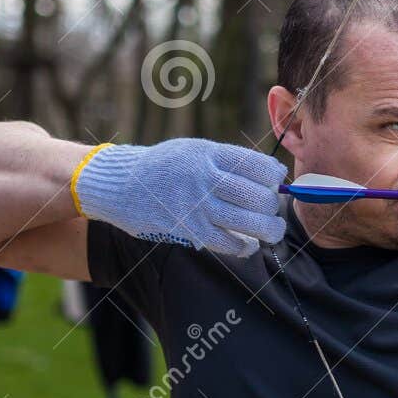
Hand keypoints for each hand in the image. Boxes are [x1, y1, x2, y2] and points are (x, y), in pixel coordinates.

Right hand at [73, 139, 287, 256]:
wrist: (120, 185)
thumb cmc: (163, 168)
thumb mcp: (192, 151)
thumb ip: (225, 161)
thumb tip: (268, 176)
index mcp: (207, 154)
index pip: (255, 164)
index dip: (273, 175)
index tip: (277, 181)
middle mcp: (204, 178)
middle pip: (256, 196)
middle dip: (272, 206)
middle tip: (273, 210)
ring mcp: (196, 205)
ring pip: (248, 222)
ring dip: (268, 230)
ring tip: (273, 231)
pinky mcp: (188, 229)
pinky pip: (227, 242)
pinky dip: (243, 246)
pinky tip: (248, 244)